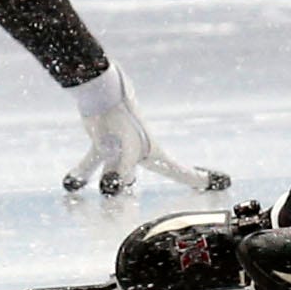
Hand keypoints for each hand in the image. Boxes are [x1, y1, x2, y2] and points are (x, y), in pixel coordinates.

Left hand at [67, 65, 229, 195]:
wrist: (101, 93)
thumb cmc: (120, 118)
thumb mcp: (125, 149)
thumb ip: (120, 172)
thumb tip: (114, 187)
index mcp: (153, 152)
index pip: (180, 171)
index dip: (196, 179)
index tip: (220, 181)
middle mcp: (140, 153)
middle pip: (156, 171)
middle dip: (174, 176)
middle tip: (191, 182)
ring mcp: (121, 149)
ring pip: (116, 172)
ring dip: (108, 182)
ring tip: (106, 196)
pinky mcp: (102, 145)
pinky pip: (92, 162)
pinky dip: (81, 172)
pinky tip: (70, 183)